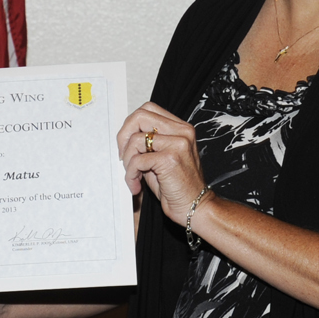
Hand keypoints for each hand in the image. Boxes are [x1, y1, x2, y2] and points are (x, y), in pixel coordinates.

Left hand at [117, 103, 205, 224]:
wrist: (195, 208)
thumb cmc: (178, 187)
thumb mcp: (162, 157)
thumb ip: (148, 143)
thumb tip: (124, 136)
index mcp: (181, 128)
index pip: (148, 109)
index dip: (131, 125)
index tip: (126, 144)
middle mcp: (182, 132)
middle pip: (140, 116)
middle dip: (124, 137)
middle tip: (123, 157)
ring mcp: (178, 143)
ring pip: (136, 140)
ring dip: (127, 162)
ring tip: (133, 177)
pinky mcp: (170, 158)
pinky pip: (137, 160)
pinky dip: (130, 175)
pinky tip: (136, 186)